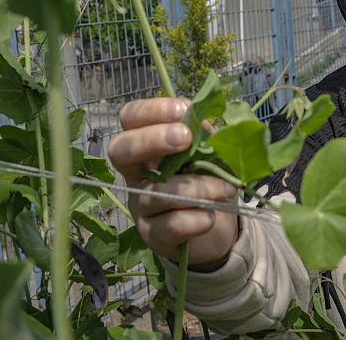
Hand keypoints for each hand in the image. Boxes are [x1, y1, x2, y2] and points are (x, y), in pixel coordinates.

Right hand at [107, 98, 238, 269]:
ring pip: (157, 192)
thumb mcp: (209, 151)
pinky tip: (211, 216)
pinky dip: (199, 218)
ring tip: (225, 188)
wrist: (217, 228)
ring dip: (198, 187)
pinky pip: (172, 225)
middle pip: (120, 150)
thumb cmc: (208, 180)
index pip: (130, 117)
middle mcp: (135, 173)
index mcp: (147, 145)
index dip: (151, 110)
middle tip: (185, 138)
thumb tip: (200, 117)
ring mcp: (140, 206)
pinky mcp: (153, 236)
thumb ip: (203, 133)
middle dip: (152, 139)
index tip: (182, 109)